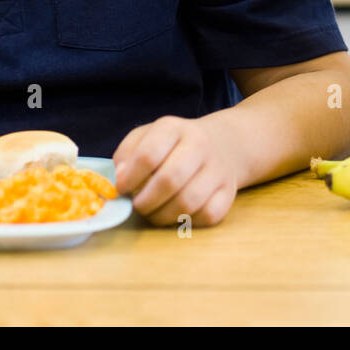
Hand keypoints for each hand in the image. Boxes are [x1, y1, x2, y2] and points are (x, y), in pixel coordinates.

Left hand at [112, 116, 239, 226]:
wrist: (221, 143)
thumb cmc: (173, 144)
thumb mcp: (146, 136)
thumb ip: (126, 154)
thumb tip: (121, 178)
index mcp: (174, 128)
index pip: (148, 155)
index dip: (129, 178)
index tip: (122, 189)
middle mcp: (199, 145)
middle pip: (169, 180)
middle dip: (145, 201)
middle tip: (137, 206)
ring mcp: (217, 169)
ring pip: (188, 202)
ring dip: (163, 216)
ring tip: (153, 212)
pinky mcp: (229, 192)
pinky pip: (207, 215)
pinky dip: (188, 221)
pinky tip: (177, 213)